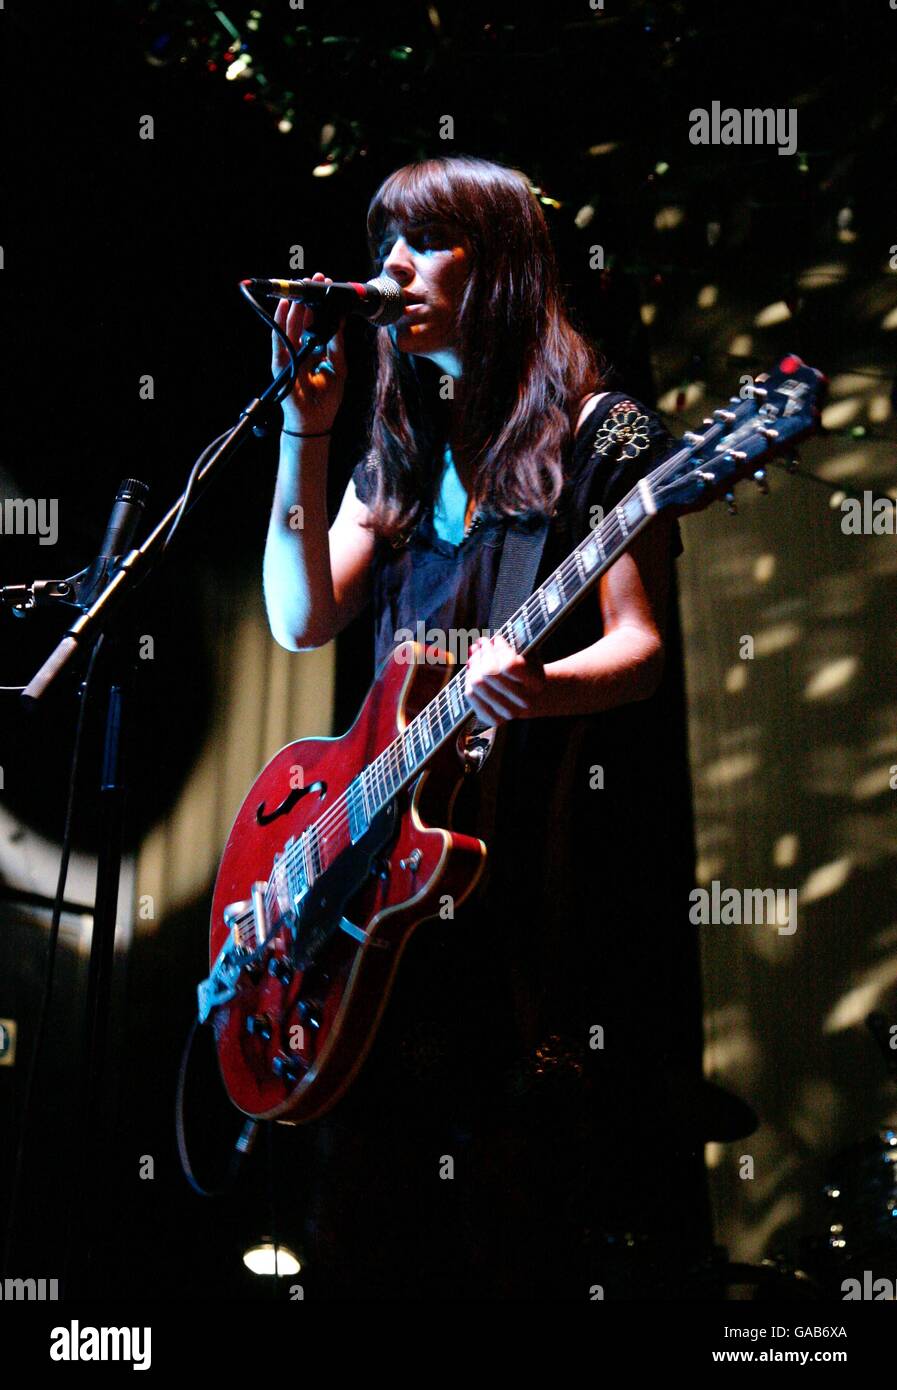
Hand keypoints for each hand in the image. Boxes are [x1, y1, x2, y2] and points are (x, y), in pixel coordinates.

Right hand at [272, 271, 346, 434]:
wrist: (316, 422)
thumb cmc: (326, 398)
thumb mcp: (338, 366)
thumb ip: (336, 343)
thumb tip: (340, 319)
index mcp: (312, 349)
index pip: (314, 321)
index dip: (319, 304)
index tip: (327, 285)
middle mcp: (298, 349)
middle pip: (301, 319)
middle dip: (307, 299)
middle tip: (316, 279)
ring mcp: (288, 356)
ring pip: (289, 326)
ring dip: (294, 306)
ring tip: (302, 290)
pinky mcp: (280, 364)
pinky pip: (279, 339)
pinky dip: (281, 323)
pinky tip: (286, 308)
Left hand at [464, 632, 545, 725]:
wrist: (531, 696)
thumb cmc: (527, 669)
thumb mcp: (527, 653)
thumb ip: (510, 644)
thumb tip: (484, 643)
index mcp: (536, 683)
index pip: (509, 665)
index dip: (499, 649)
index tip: (498, 640)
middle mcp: (523, 701)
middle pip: (489, 672)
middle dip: (484, 653)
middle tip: (483, 643)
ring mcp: (508, 713)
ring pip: (477, 682)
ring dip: (475, 663)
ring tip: (477, 652)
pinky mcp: (493, 718)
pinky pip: (470, 694)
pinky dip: (469, 678)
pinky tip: (473, 669)